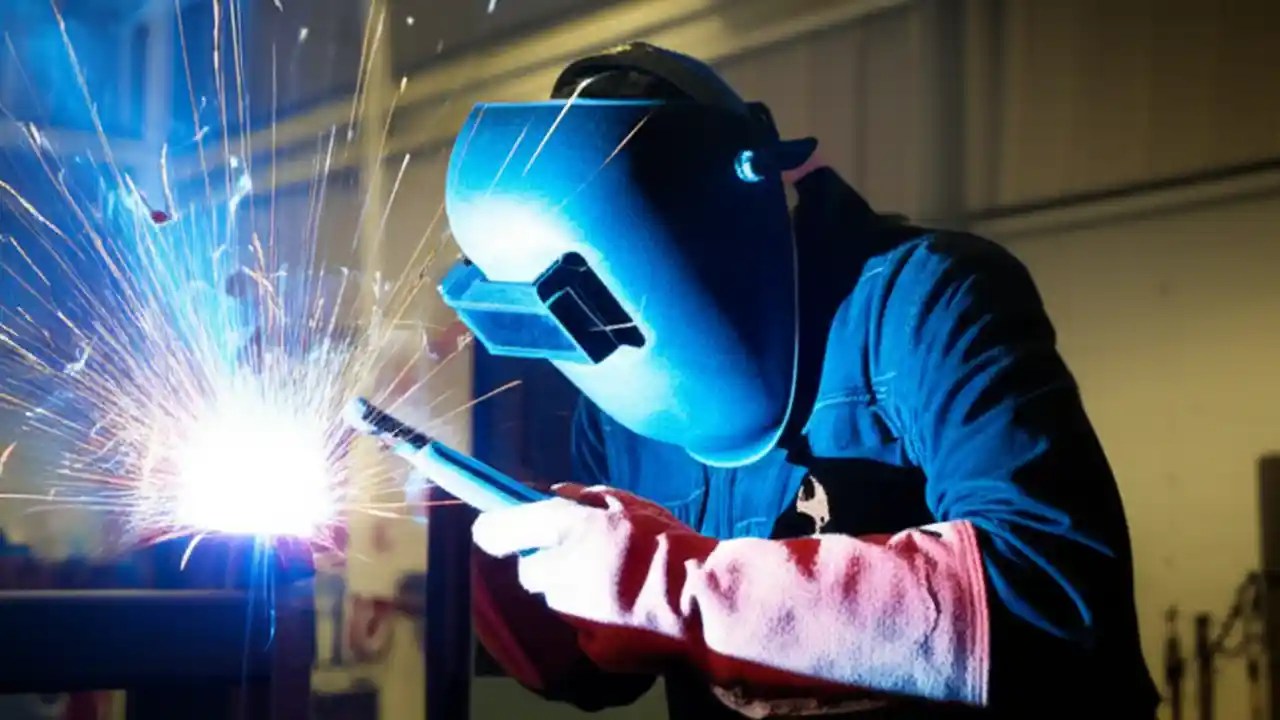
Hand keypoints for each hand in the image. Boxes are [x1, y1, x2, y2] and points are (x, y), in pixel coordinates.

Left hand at [472, 483, 715, 671]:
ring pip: (559, 598)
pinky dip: (597, 618)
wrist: (704, 603)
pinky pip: (582, 626)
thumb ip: (583, 498)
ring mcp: (573, 611)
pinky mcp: (588, 645)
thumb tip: (550, 495)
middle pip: (532, 570)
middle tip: (583, 553)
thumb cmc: (668, 545)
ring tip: (618, 581)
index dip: (493, 527)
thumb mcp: (628, 502)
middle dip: (550, 562)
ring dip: (576, 589)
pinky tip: (628, 608)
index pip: (503, 528)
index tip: (489, 526)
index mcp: (570, 527)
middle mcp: (561, 570)